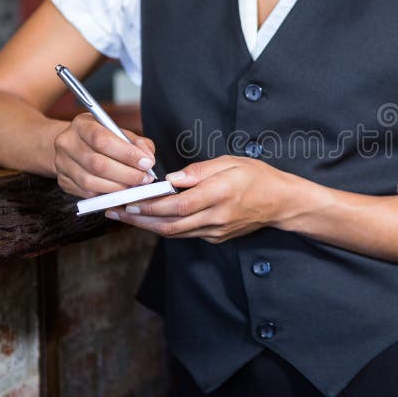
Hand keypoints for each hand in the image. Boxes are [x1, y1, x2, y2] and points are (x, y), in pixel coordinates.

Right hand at [54, 112, 156, 196]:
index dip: (127, 154)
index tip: (146, 163)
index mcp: (82, 124)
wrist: (73, 145)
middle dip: (126, 174)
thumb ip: (138, 143)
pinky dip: (107, 194)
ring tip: (134, 185)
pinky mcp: (63, 181)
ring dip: (118, 187)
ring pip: (91, 182)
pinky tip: (120, 190)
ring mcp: (62, 163)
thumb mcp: (119, 132)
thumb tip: (148, 159)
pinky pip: (87, 193)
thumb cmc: (101, 138)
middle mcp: (67, 143)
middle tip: (144, 178)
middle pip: (97, 164)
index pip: (102, 140)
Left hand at [107, 155, 301, 243]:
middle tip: (116, 211)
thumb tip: (172, 178)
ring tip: (125, 216)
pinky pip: (186, 233)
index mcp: (221, 194)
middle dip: (140, 219)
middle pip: (171, 224)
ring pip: (175, 232)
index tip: (130, 201)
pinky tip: (151, 218)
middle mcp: (217, 216)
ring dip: (148, 226)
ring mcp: (216, 230)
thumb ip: (200, 170)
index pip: (180, 204)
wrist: (281, 202)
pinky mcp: (216, 237)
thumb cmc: (258, 176)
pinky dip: (166, 226)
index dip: (152, 206)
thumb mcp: (232, 162)